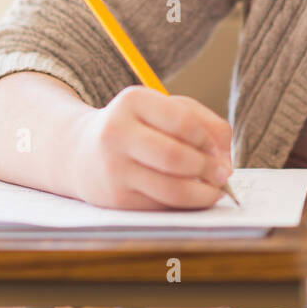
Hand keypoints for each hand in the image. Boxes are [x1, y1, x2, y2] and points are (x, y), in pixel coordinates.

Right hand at [70, 86, 232, 209]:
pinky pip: (162, 206)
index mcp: (133, 101)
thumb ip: (206, 124)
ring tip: (215, 191)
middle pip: (176, 158)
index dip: (208, 140)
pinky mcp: (116, 200)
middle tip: (223, 175)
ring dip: (203, 194)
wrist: (80, 152)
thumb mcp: (167, 109)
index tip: (217, 150)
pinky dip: (185, 205)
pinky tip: (191, 197)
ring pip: (171, 189)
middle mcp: (117, 133)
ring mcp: (113, 168)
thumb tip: (225, 162)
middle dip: (209, 170)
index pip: (183, 122)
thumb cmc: (138, 127)